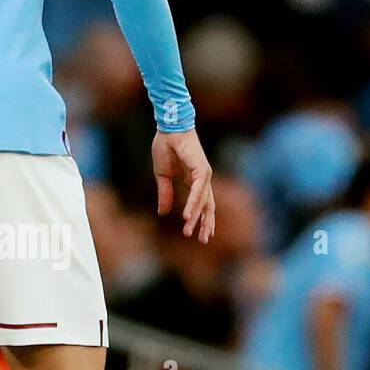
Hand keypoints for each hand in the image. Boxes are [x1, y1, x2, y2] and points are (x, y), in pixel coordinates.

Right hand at [152, 128, 214, 242]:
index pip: (203, 205)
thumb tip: (163, 213)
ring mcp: (204, 175)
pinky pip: (198, 191)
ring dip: (196, 218)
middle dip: (205, 224)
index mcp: (194, 181)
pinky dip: (193, 203)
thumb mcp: (162, 176)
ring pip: (203, 202)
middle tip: (202, 240)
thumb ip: (165, 194)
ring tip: (190, 232)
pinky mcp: (201, 170)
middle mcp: (203, 180)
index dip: (203, 220)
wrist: (168, 129)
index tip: (202, 235)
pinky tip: (187, 215)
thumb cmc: (165, 148)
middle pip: (208, 207)